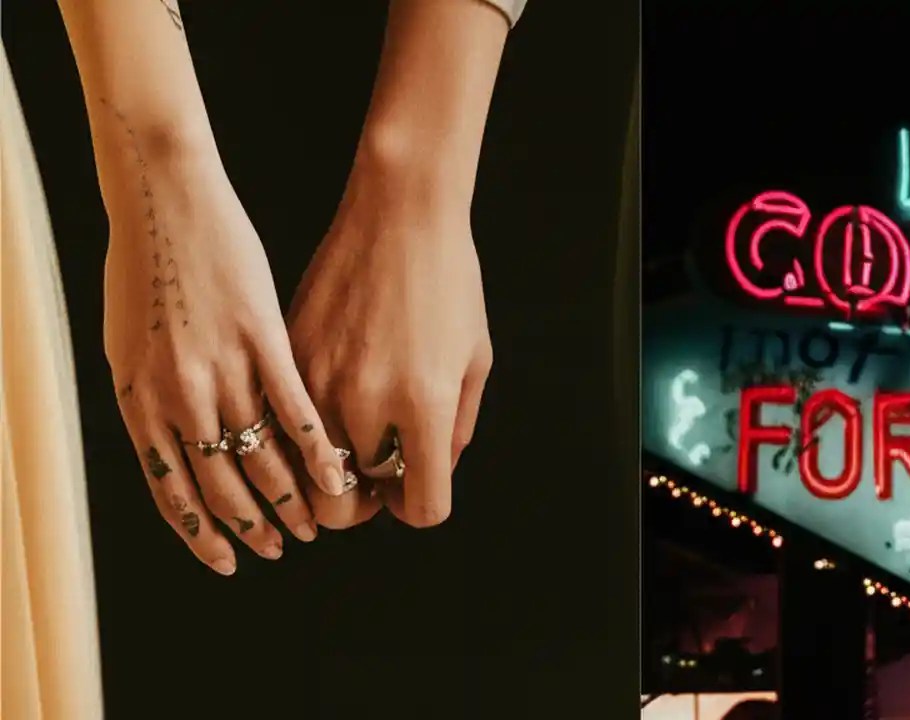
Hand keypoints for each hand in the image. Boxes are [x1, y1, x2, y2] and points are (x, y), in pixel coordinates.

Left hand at [104, 144, 348, 574]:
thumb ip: (150, 393)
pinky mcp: (260, 337)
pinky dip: (318, 447)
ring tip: (317, 519)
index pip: (169, 487)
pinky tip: (340, 471)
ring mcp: (220, 366)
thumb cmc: (144, 262)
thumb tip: (171, 436)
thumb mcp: (128, 340)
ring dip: (291, 496)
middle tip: (279, 547)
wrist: (164, 198)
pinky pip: (294, 407)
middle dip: (250, 525)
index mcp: (138, 398)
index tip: (225, 560)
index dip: (199, 531)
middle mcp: (175, 393)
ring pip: (259, 453)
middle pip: (217, 482)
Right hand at [288, 157, 492, 529]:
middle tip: (376, 478)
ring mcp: (317, 381)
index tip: (417, 490)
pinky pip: (287, 424)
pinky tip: (325, 407)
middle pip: (346, 508)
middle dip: (365, 503)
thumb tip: (423, 479)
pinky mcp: (287, 357)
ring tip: (348, 445)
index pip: (420, 506)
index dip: (421, 507)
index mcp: (424, 406)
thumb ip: (454, 432)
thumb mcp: (474, 362)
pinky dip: (303, 432)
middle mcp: (365, 403)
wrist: (400, 212)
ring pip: (305, 474)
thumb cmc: (450, 284)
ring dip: (327, 473)